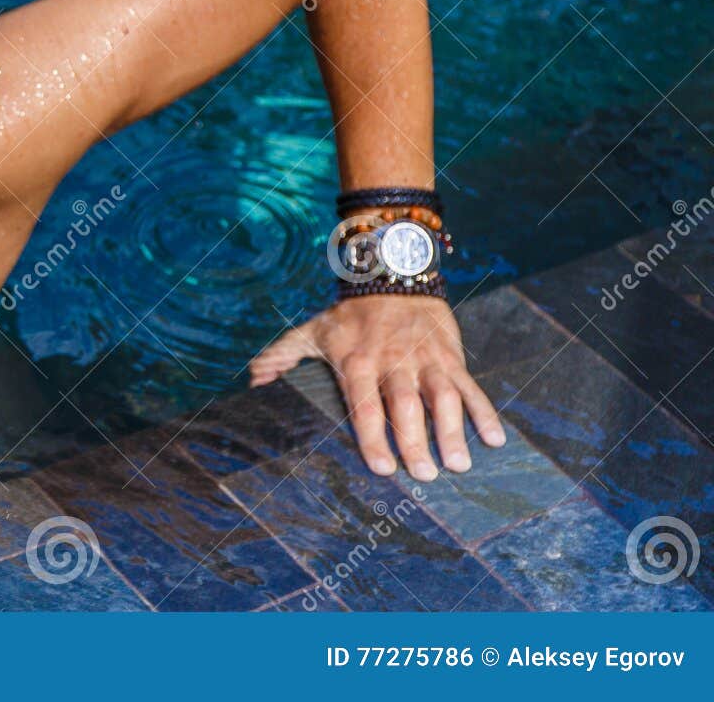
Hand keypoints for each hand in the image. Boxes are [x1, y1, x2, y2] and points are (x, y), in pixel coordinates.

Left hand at [248, 293, 505, 479]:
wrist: (391, 273)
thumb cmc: (349, 315)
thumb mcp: (311, 330)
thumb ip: (282, 355)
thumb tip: (254, 379)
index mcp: (357, 361)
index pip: (363, 404)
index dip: (372, 436)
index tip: (383, 468)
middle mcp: (392, 361)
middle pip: (405, 405)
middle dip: (415, 441)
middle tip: (425, 476)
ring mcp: (424, 358)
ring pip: (441, 396)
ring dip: (452, 430)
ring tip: (459, 464)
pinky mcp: (450, 354)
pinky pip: (470, 385)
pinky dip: (485, 411)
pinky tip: (495, 439)